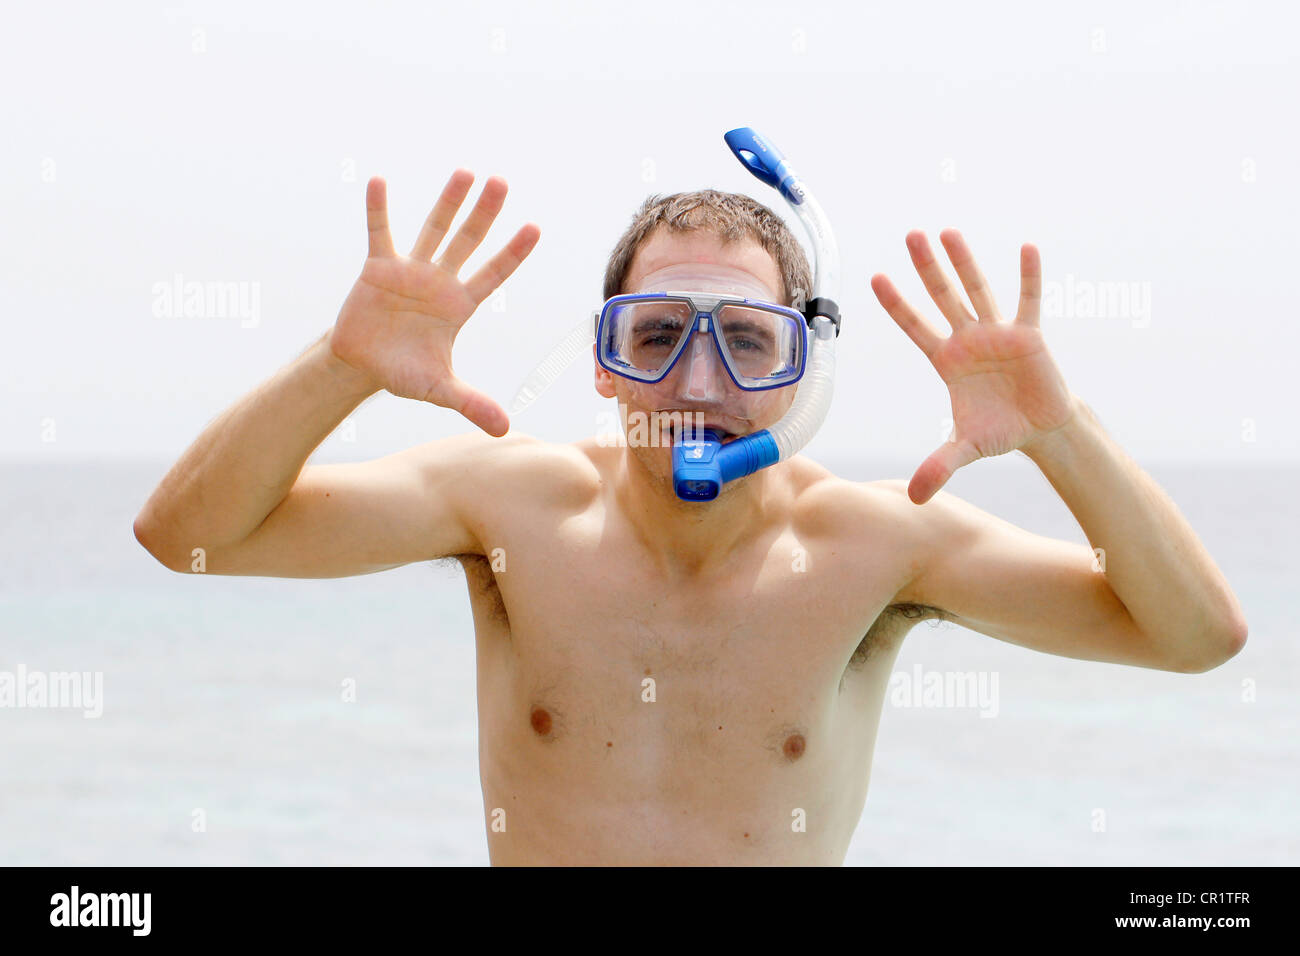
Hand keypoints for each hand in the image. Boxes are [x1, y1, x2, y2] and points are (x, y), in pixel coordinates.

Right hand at [329, 171, 540, 435]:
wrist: (361, 366)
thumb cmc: (404, 373)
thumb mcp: (439, 390)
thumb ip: (471, 403)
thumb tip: (504, 429)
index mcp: (459, 306)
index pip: (493, 274)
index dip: (513, 254)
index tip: (535, 228)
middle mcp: (439, 281)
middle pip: (468, 241)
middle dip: (485, 214)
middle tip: (502, 181)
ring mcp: (410, 270)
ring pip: (433, 230)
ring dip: (447, 202)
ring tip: (465, 172)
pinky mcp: (377, 268)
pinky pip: (379, 233)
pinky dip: (378, 209)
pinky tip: (378, 181)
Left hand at [871, 229, 1076, 504]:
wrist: (1040, 429)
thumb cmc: (998, 431)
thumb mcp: (966, 450)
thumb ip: (940, 467)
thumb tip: (915, 499)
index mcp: (947, 360)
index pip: (915, 326)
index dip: (897, 304)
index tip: (876, 277)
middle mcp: (968, 340)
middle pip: (942, 297)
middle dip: (927, 268)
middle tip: (911, 234)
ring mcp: (997, 333)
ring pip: (977, 290)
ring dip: (965, 261)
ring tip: (949, 231)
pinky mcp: (1029, 336)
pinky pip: (1028, 301)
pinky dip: (1028, 276)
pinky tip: (1026, 247)